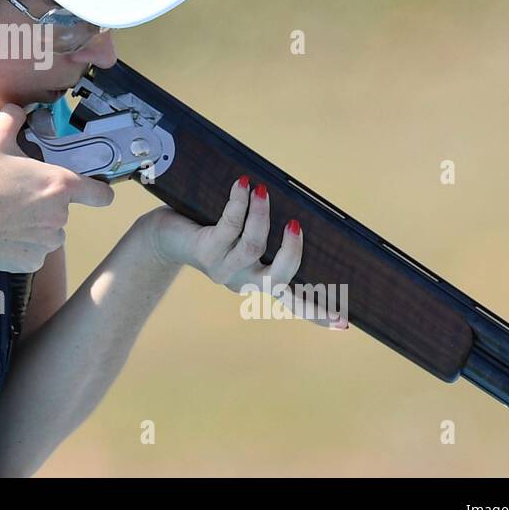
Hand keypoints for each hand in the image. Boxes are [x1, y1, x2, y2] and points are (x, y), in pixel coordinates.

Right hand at [0, 104, 114, 272]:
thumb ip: (11, 120)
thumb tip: (17, 109)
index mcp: (59, 186)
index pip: (101, 194)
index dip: (98, 191)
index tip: (89, 190)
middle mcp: (59, 216)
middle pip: (64, 209)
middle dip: (45, 202)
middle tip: (18, 193)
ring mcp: (47, 242)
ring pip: (48, 231)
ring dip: (34, 224)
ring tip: (7, 213)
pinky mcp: (32, 261)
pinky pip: (34, 251)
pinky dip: (22, 244)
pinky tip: (2, 232)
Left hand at [141, 176, 346, 329]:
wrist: (166, 237)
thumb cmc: (212, 233)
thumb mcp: (243, 239)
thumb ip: (267, 238)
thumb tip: (299, 216)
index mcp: (257, 282)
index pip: (293, 302)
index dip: (317, 312)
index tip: (343, 324)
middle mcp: (242, 281)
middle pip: (277, 279)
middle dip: (292, 251)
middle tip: (296, 225)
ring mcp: (223, 269)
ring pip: (253, 245)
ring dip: (261, 214)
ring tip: (262, 190)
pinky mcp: (206, 250)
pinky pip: (229, 225)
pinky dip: (239, 202)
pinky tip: (242, 185)